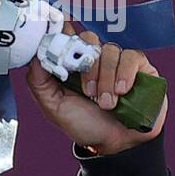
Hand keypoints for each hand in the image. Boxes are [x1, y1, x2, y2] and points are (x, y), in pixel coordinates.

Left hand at [26, 19, 167, 155]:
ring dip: (106, 80)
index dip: (63, 30)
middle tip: (88, 93)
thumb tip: (35, 55)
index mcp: (72, 64)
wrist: (115, 145)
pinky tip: (123, 92)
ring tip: (106, 104)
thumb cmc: (85, 125)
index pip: (66, 35)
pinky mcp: (139, 66)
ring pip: (110, 51)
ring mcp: (117, 60)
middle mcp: (94, 58)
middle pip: (88, 39)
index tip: (62, 32)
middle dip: (87, 66)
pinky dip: (125, 75)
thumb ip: (40, 82)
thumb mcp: (54, 108)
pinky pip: (132, 57)